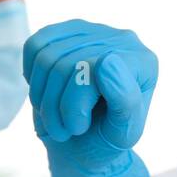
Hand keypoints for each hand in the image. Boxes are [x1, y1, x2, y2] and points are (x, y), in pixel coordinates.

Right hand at [22, 19, 157, 176]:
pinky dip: (32, 77)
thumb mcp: (122, 133)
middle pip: (67, 65)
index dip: (75, 104)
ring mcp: (92, 32)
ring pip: (47, 57)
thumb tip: (108, 59)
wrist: (85, 144)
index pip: (95, 69)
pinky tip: (46, 94)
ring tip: (55, 120)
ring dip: (41, 98)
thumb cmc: (107, 139)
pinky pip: (35, 46)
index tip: (78, 128)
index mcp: (143, 63)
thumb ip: (125, 100)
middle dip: (57, 107)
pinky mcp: (66, 32)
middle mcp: (121, 40)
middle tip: (64, 132)